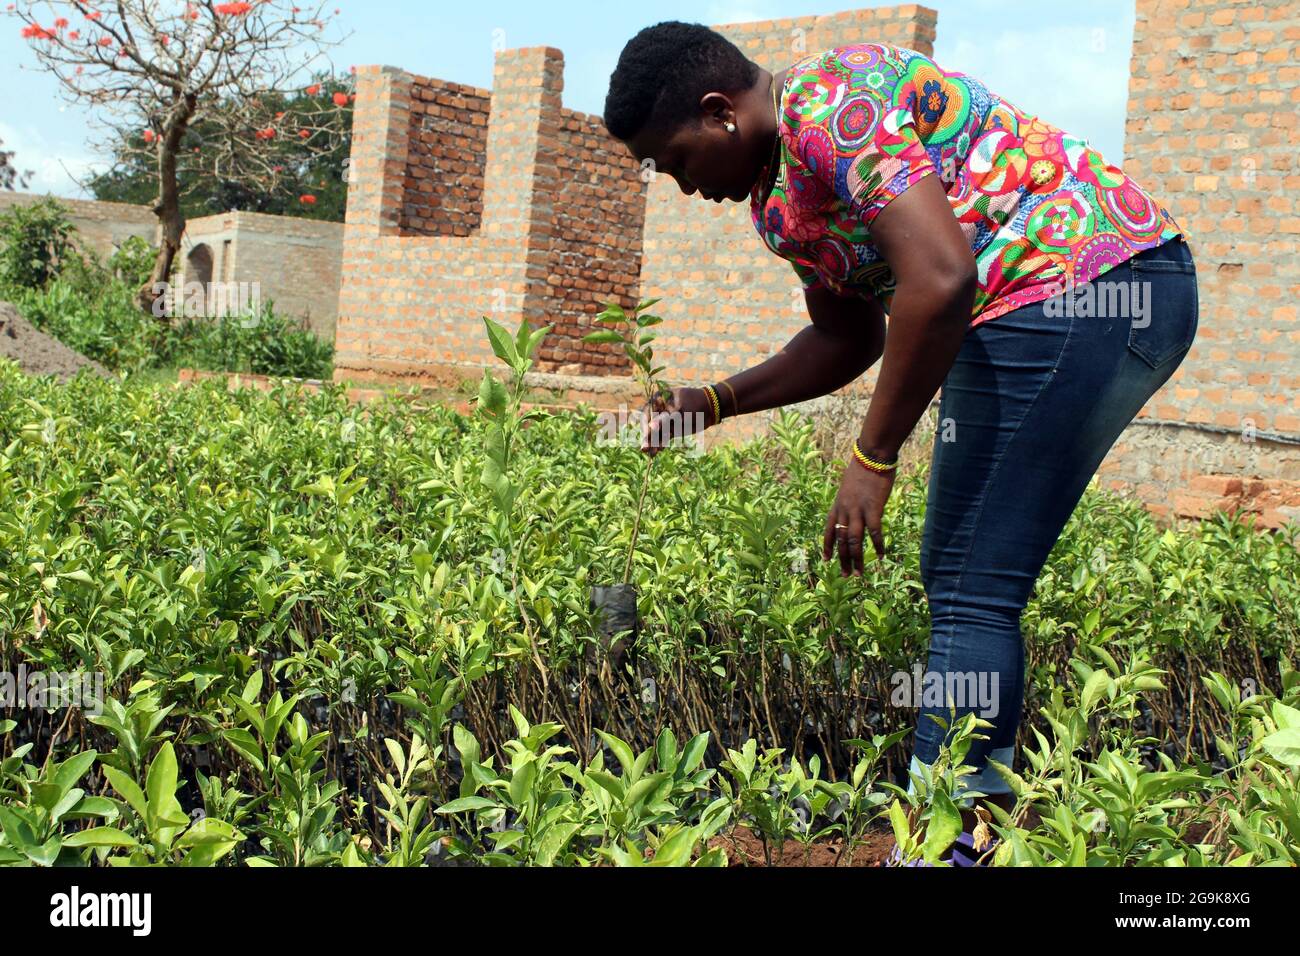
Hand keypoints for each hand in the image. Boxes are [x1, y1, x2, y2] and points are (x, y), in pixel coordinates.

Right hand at [641, 387, 715, 455]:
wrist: (711, 408)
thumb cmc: (695, 404)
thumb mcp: (680, 412)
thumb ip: (665, 421)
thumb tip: (651, 427)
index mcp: (659, 399)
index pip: (647, 413)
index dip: (645, 425)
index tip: (646, 435)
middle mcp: (659, 410)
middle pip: (649, 424)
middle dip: (648, 437)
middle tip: (645, 448)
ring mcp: (665, 420)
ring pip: (656, 433)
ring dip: (653, 443)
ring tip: (650, 453)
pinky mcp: (671, 430)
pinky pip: (663, 438)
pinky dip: (660, 444)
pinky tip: (656, 452)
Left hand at [823, 459, 894, 575]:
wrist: (871, 456)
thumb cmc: (862, 468)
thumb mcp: (848, 486)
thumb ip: (848, 501)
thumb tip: (852, 510)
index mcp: (837, 505)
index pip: (828, 530)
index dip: (827, 546)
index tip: (826, 560)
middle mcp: (844, 510)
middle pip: (841, 540)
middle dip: (843, 560)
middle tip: (846, 575)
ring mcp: (858, 510)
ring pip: (854, 541)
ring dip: (857, 559)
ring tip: (859, 573)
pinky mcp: (873, 508)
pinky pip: (874, 532)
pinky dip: (878, 545)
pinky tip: (882, 556)